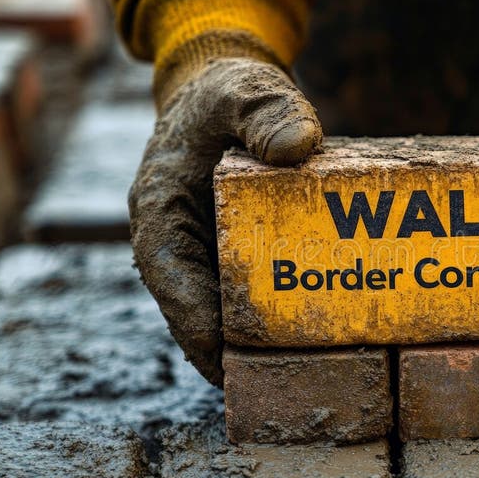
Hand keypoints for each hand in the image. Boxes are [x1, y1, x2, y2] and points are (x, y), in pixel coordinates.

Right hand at [129, 58, 321, 385]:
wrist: (222, 96)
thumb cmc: (223, 94)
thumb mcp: (241, 90)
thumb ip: (265, 109)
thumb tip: (299, 144)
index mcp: (160, 213)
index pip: (172, 284)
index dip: (199, 330)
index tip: (229, 369)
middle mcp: (179, 245)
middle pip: (201, 315)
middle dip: (236, 354)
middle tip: (282, 387)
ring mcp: (207, 256)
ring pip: (227, 315)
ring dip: (258, 347)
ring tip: (305, 379)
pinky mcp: (236, 258)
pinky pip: (252, 298)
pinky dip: (276, 320)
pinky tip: (317, 342)